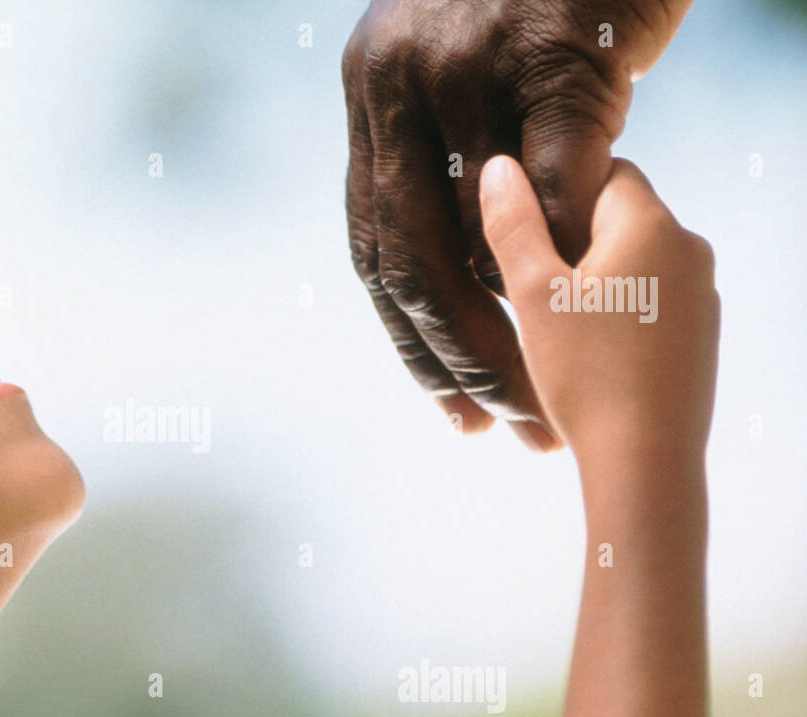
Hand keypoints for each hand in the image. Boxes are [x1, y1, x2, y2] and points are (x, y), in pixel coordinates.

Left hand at [342, 0, 691, 446]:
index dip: (409, 344)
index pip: (372, 253)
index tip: (448, 410)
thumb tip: (458, 273)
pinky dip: (572, 253)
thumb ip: (440, 160)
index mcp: (369, 104)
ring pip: (480, 241)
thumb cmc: (536, 3)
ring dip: (519, 329)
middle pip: (412, 265)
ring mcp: (468, 71)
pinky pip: (557, 184)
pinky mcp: (550, 58)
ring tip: (549, 390)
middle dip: (458, 361)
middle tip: (505, 423)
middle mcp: (396, 90)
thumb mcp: (459, 73)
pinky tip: (597, 311)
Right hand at [478, 155, 717, 459]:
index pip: (603, 171)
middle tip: (529, 290)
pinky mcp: (700, 337)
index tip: (523, 237)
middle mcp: (689, 249)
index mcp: (651, 224)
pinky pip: (651, 304)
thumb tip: (499, 165)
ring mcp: (701, 296)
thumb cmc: (586, 376)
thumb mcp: (533, 294)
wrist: (645, 462)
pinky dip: (617, 318)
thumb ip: (513, 224)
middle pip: (618, 219)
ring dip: (593, 284)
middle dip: (571, 244)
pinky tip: (589, 358)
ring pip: (634, 265)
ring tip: (556, 332)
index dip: (555, 196)